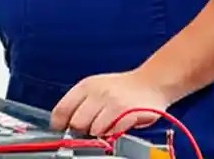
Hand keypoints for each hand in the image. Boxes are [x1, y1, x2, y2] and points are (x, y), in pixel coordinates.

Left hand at [50, 70, 170, 137]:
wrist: (153, 82)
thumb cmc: (123, 88)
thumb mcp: (97, 88)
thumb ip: (79, 104)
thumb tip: (63, 126)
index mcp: (86, 86)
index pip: (61, 111)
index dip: (60, 126)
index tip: (65, 131)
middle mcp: (98, 92)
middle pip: (76, 124)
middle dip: (82, 130)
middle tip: (92, 127)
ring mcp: (113, 102)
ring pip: (93, 130)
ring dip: (99, 132)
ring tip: (109, 124)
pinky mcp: (127, 113)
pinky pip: (112, 133)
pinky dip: (114, 133)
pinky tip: (119, 124)